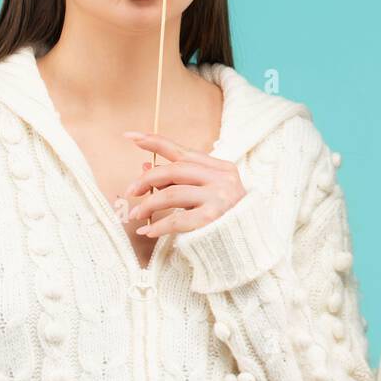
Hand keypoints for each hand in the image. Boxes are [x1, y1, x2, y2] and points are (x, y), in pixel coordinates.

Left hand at [122, 131, 245, 238]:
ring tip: (136, 214)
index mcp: (220, 167)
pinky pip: (177, 219)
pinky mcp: (213, 218)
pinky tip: (149, 231)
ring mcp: (218, 197)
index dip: (154, 142)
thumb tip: (144, 167)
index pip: (182, 151)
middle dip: (146, 180)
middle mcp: (221, 178)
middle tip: (130, 192)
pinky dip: (158, 226)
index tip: (130, 136)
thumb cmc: (225, 216)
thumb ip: (179, 180)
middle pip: (174, 170)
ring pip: (172, 194)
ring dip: (148, 205)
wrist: (250, 244)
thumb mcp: (205, 192)